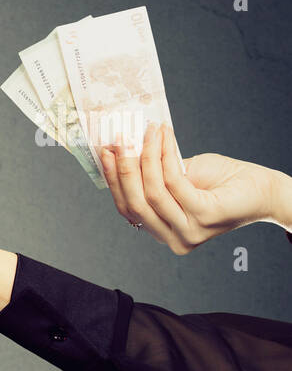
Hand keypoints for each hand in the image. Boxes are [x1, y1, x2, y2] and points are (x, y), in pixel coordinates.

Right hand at [99, 122, 283, 252]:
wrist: (264, 190)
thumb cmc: (224, 182)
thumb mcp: (181, 178)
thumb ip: (156, 176)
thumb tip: (125, 152)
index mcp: (164, 232)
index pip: (127, 208)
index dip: (114, 180)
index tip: (106, 152)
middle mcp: (173, 239)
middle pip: (134, 203)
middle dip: (123, 168)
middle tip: (120, 139)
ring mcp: (188, 231)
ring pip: (152, 192)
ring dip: (145, 156)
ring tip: (147, 131)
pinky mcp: (204, 215)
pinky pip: (174, 182)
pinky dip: (164, 156)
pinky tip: (164, 137)